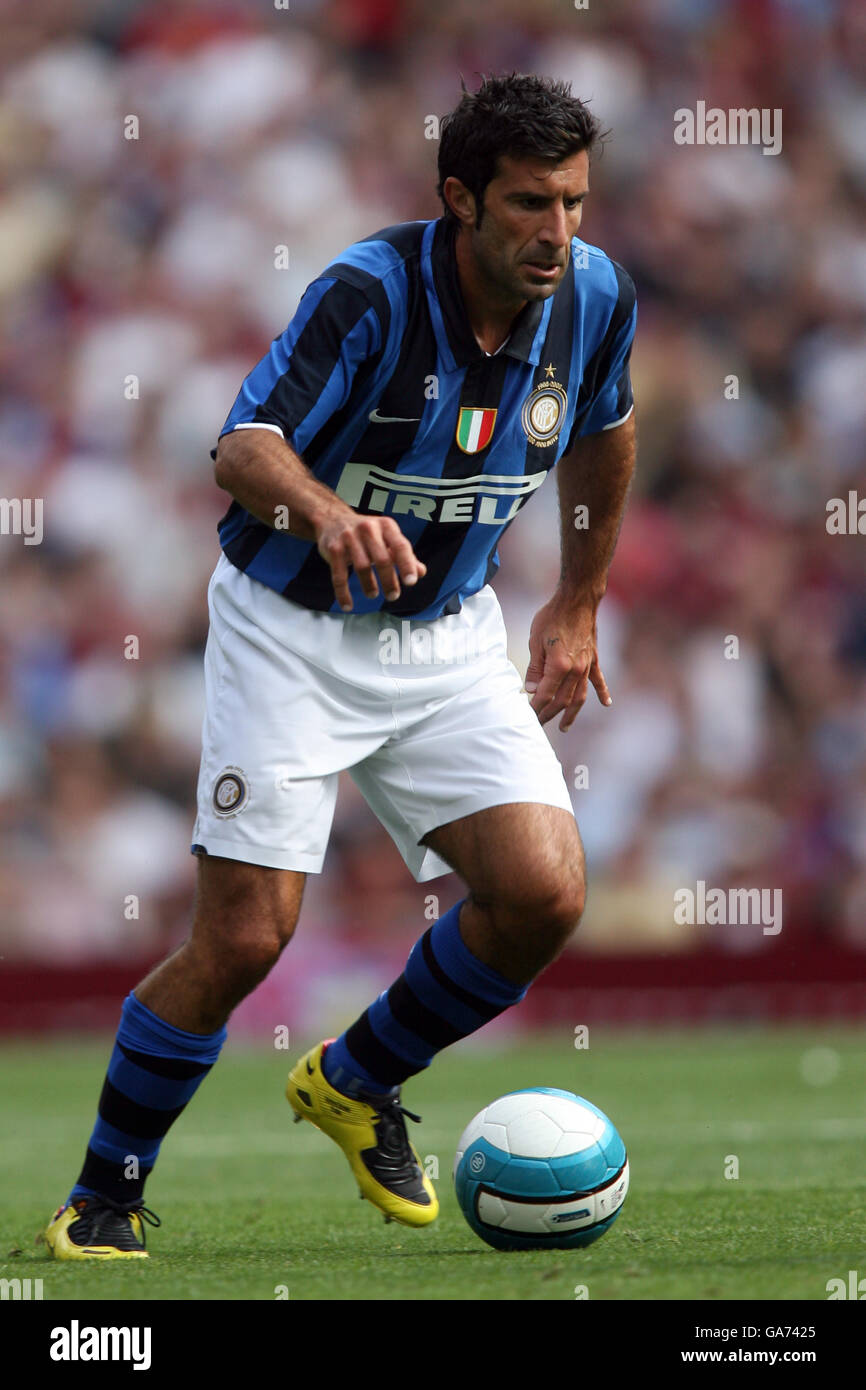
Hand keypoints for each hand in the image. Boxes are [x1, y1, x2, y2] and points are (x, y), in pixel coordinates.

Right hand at [316, 507, 426, 611]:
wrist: (333, 519)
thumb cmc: (366, 533)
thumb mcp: (387, 538)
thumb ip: (404, 555)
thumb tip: (420, 572)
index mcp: (386, 526)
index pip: (400, 546)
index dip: (407, 564)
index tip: (411, 582)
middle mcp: (368, 529)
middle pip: (382, 558)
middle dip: (389, 580)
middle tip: (393, 596)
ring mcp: (349, 538)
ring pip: (362, 567)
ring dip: (369, 585)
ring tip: (373, 595)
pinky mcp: (333, 549)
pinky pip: (339, 575)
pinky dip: (343, 593)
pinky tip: (348, 605)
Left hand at [525, 595, 611, 730]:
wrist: (577, 599)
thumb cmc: (552, 617)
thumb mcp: (535, 642)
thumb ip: (534, 669)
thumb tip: (530, 690)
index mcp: (558, 666)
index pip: (545, 695)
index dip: (535, 708)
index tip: (526, 715)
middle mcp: (575, 670)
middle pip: (562, 700)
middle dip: (549, 714)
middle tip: (538, 724)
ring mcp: (586, 666)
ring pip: (579, 697)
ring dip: (571, 713)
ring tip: (564, 726)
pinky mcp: (593, 659)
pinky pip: (598, 680)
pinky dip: (603, 693)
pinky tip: (606, 704)